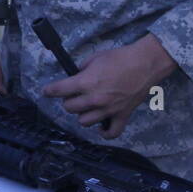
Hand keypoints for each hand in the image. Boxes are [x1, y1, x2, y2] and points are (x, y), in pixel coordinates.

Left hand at [41, 34, 176, 138]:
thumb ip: (82, 70)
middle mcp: (95, 98)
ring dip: (83, 115)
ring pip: (84, 122)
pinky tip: (101, 126)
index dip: (49, 91)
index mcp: (86, 82)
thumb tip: (76, 76)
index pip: (59, 90)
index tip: (46, 92)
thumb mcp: (95, 58)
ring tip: (88, 107)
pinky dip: (104, 132)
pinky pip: (111, 133)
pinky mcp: (122, 115)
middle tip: (74, 95)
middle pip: (69, 108)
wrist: (146, 63)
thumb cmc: (121, 58)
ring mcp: (108, 109)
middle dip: (69, 101)